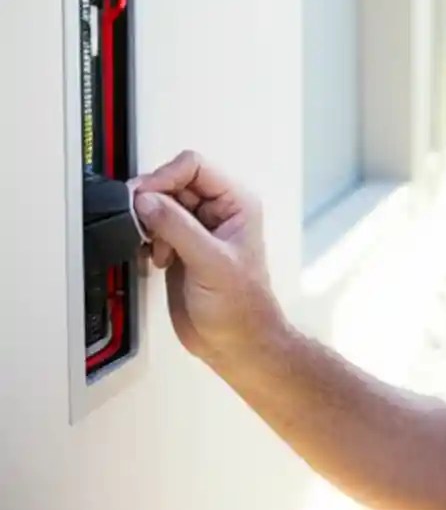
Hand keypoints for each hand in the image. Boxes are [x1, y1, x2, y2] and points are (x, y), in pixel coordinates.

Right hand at [130, 150, 285, 364]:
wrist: (235, 343)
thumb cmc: (241, 307)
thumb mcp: (211, 262)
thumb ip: (177, 227)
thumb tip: (147, 199)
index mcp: (237, 204)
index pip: (194, 167)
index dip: (165, 177)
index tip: (144, 198)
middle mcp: (218, 211)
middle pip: (173, 182)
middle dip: (152, 200)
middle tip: (140, 221)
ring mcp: (198, 229)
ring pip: (160, 204)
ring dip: (148, 221)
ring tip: (157, 247)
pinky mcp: (180, 247)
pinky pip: (154, 226)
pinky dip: (147, 237)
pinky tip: (156, 258)